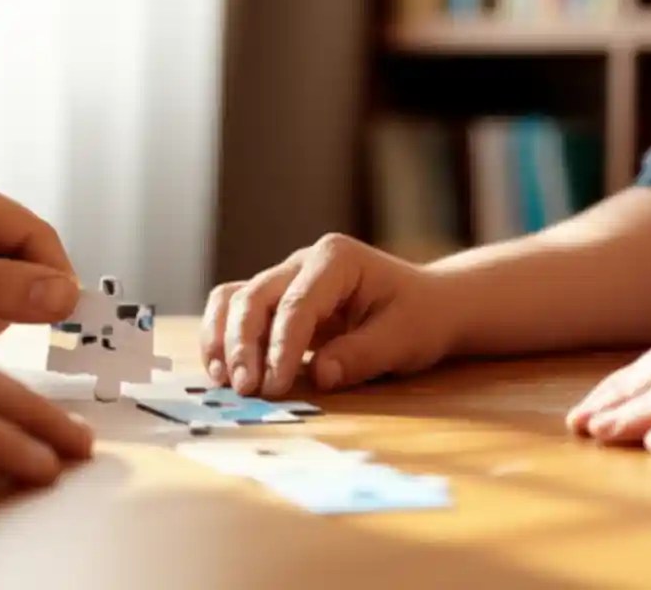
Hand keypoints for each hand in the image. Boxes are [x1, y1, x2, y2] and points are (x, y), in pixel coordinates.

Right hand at [201, 234, 448, 396]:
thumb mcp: (404, 338)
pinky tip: (223, 372)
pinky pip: (235, 312)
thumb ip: (362, 355)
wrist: (427, 305)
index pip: (297, 304)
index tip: (275, 386)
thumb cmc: (420, 317)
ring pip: (234, 299)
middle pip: (254, 296)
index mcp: (336, 259)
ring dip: (223, 340)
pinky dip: (223, 339)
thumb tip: (320, 376)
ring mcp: (284, 278)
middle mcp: (302, 262)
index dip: (281, 347)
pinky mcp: (275, 301)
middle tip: (247, 390)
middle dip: (243, 345)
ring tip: (225, 381)